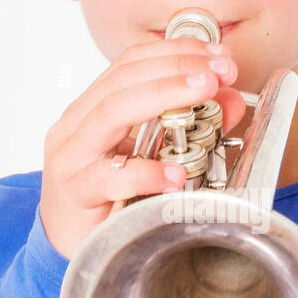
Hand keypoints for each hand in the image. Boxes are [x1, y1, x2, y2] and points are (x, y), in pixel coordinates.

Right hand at [39, 36, 247, 259]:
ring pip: (109, 115)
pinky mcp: (74, 195)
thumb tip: (231, 100)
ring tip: (204, 96)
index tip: (217, 55)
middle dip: (175, 69)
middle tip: (217, 72)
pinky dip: (145, 172)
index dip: (174, 52)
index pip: (130, 63)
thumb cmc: (105, 197)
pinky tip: (176, 172)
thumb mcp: (151, 156)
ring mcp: (71, 159)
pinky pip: (106, 178)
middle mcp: (76, 126)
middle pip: (123, 82)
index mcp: (91, 109)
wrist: (67, 246)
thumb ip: (189, 127)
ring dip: (162, 98)